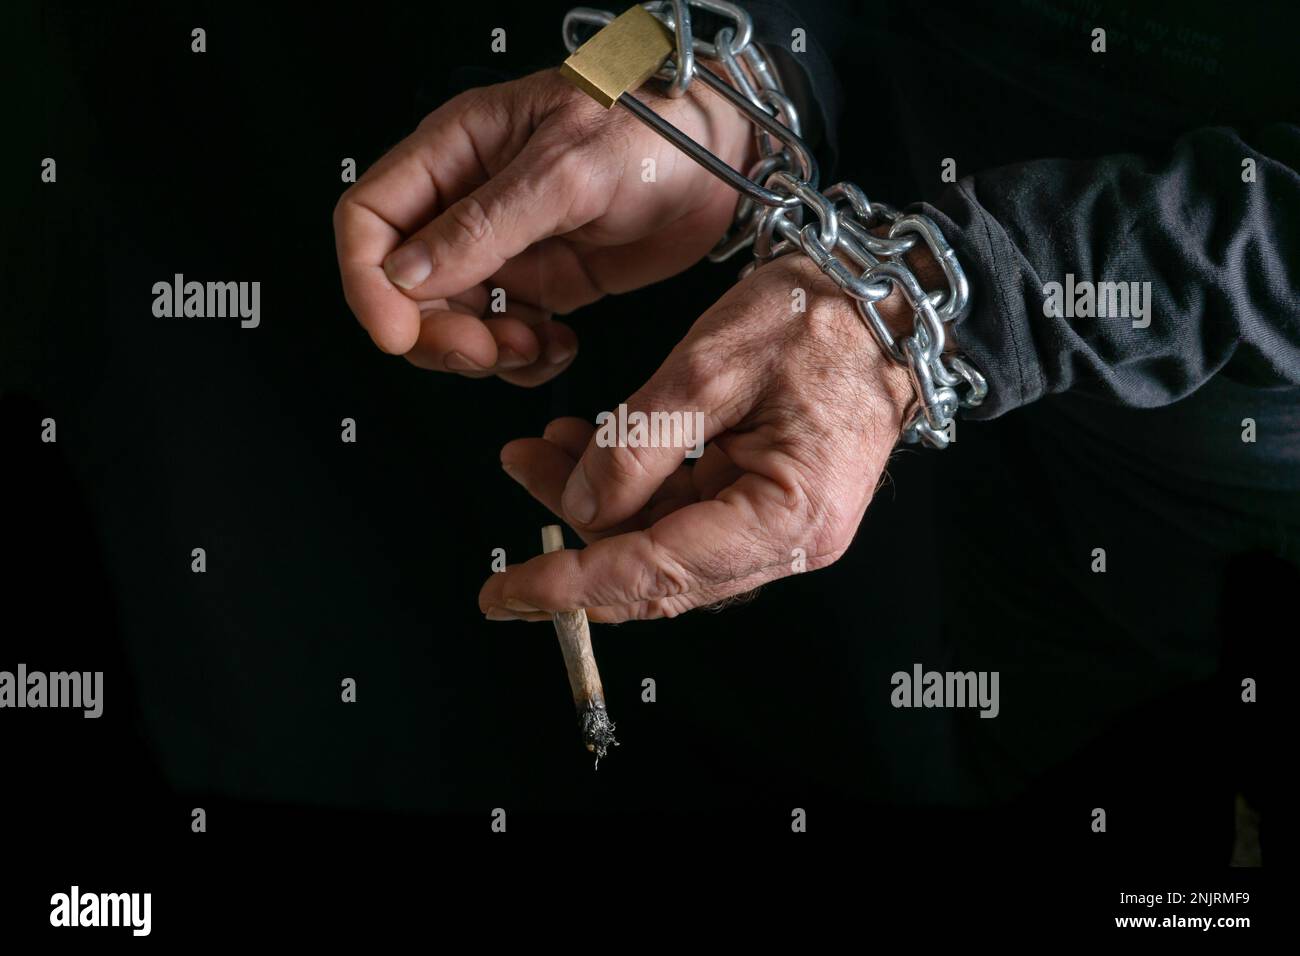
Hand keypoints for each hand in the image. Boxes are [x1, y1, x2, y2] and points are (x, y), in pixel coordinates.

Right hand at [333, 68, 754, 384]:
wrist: (726, 157)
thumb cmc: (655, 129)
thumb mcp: (567, 170)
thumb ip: (486, 224)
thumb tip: (408, 273)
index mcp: (454, 152)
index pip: (368, 219)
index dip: (368, 282)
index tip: (397, 333)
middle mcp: (468, 203)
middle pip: (404, 287)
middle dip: (436, 332)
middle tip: (485, 352)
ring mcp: (504, 250)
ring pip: (452, 322)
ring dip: (482, 353)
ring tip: (534, 347)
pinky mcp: (542, 286)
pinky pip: (505, 338)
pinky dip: (522, 359)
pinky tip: (558, 345)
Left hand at [478, 254, 914, 621]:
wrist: (890, 302)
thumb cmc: (823, 318)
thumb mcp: (710, 367)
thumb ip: (636, 445)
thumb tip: (578, 506)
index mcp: (787, 518)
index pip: (657, 572)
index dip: (571, 585)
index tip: (507, 593)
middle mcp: (790, 542)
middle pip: (658, 570)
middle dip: (575, 535)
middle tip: (517, 476)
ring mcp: (781, 528)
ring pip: (664, 543)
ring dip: (598, 504)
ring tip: (544, 448)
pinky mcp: (768, 504)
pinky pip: (685, 514)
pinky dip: (634, 486)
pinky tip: (590, 447)